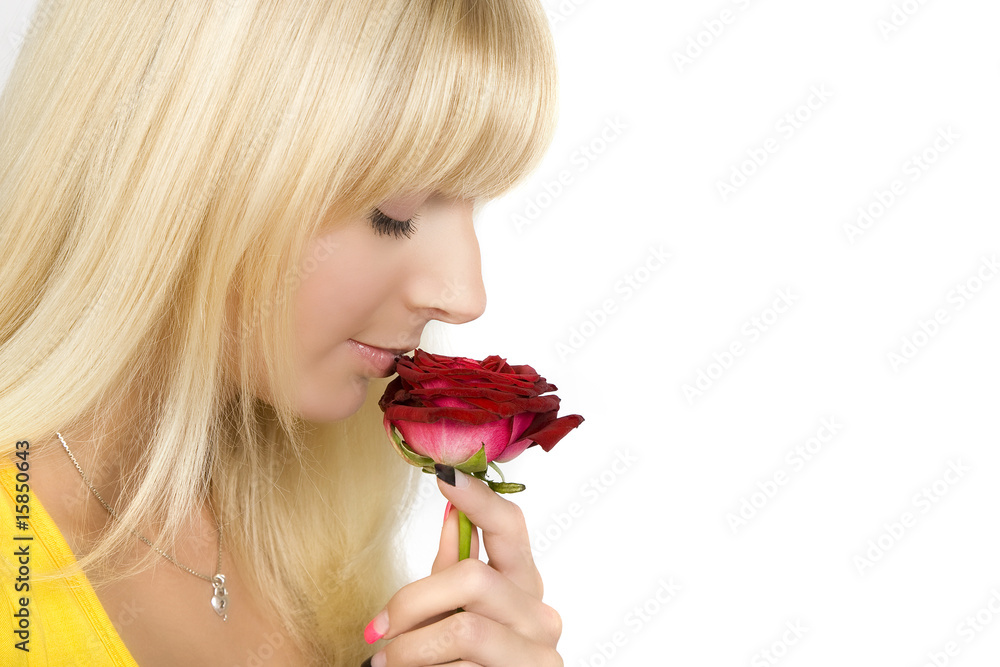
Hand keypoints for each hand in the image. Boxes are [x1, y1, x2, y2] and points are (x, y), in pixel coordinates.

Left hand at [363, 466, 562, 665]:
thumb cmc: (462, 664)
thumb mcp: (456, 612)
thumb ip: (455, 566)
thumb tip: (452, 509)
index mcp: (523, 585)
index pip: (511, 526)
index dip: (480, 498)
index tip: (444, 473)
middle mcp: (541, 615)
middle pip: (473, 577)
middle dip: (412, 602)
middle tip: (376, 632)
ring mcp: (539, 656)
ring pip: (463, 629)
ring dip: (410, 650)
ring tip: (387, 663)